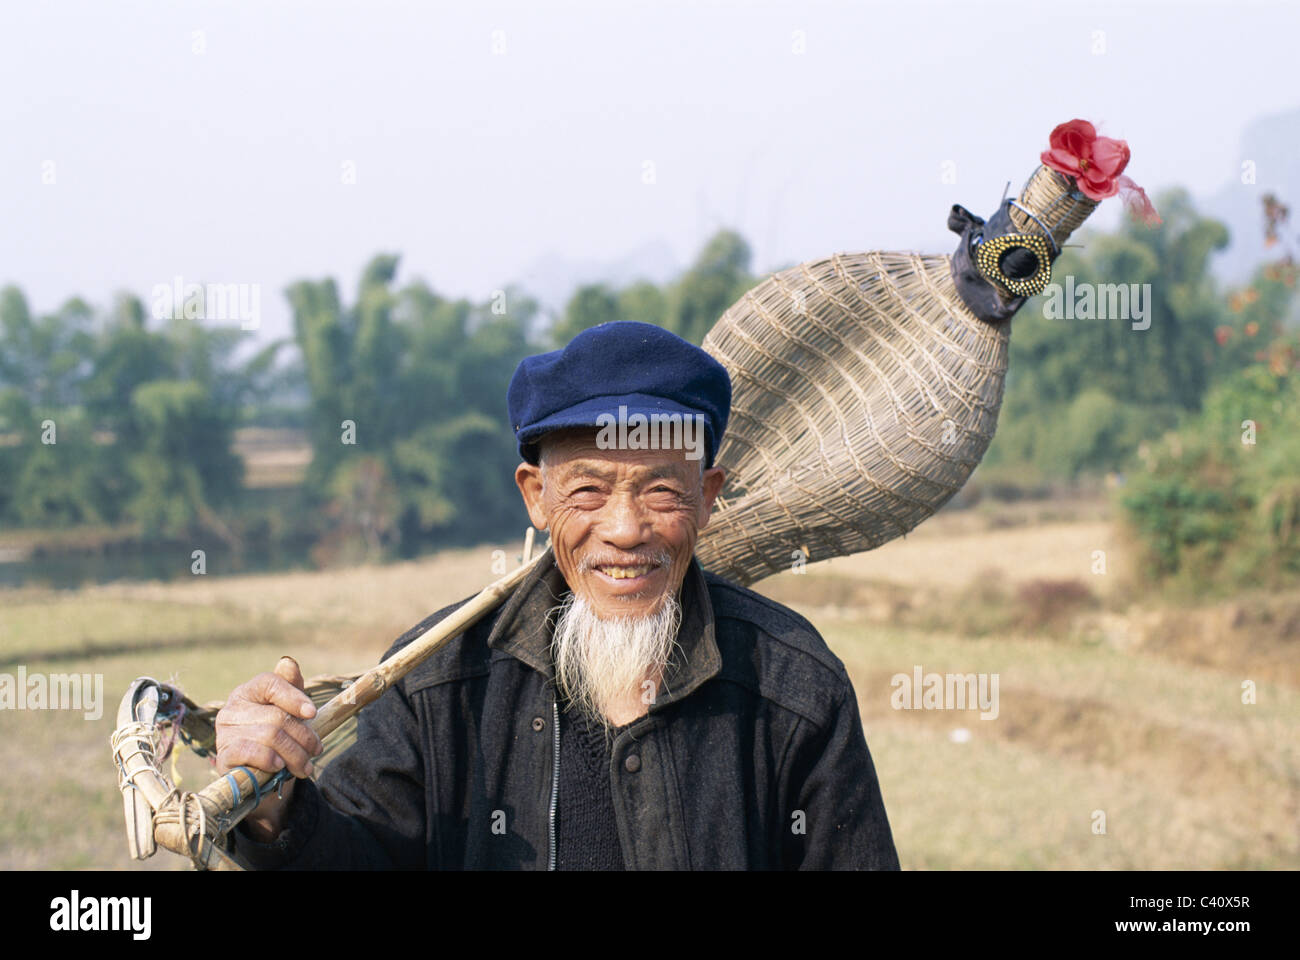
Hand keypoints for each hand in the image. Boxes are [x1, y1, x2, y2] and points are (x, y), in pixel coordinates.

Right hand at [215, 656, 321, 840]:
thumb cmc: (277, 737)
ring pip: (270, 736)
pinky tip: (280, 767)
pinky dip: (270, 760)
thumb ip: (291, 688)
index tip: (312, 713)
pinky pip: (251, 752)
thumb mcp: (289, 712)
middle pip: (277, 716)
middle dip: (303, 736)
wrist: (259, 775)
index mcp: (249, 691)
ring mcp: (225, 732)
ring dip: (294, 754)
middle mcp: (233, 708)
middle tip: (317, 750)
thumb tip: (287, 662)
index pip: (270, 682)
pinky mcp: (223, 755)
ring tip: (305, 766)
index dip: (294, 697)